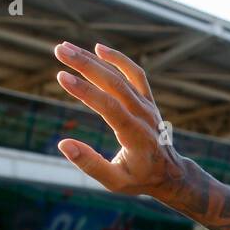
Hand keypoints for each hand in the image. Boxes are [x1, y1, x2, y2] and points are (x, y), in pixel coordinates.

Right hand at [52, 42, 184, 199]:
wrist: (170, 173)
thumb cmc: (139, 179)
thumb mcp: (115, 182)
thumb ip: (90, 164)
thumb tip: (63, 144)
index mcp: (136, 137)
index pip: (110, 107)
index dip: (86, 91)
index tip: (62, 76)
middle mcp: (144, 116)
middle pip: (115, 84)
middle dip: (86, 65)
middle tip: (59, 51)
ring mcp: (148, 106)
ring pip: (122, 75)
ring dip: (94, 59)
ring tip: (66, 48)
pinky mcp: (148, 100)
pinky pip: (135, 74)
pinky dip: (119, 60)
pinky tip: (98, 48)